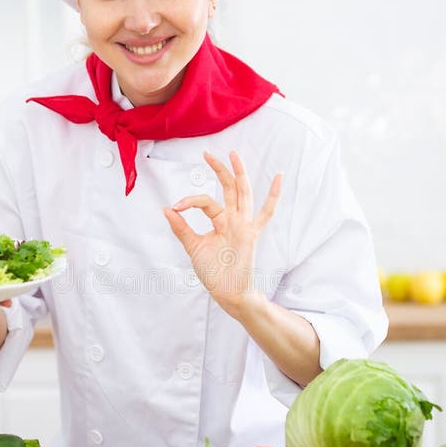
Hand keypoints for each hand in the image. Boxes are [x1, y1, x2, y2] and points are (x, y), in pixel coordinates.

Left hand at [164, 151, 282, 317]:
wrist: (227, 292)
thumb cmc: (213, 272)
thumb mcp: (193, 247)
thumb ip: (181, 228)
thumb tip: (166, 209)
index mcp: (220, 221)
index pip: (206, 201)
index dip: (190, 201)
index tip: (175, 207)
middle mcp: (233, 219)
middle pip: (228, 188)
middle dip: (219, 170)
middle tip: (207, 154)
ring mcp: (244, 225)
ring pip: (243, 193)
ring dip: (239, 174)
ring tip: (233, 154)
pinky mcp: (251, 234)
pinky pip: (265, 213)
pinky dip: (273, 196)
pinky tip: (279, 178)